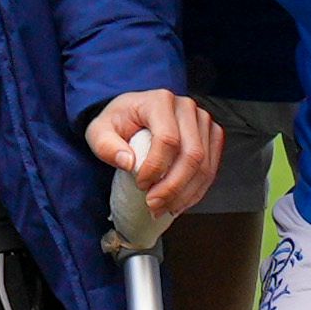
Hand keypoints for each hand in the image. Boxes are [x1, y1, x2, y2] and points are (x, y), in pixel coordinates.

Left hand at [82, 93, 223, 223]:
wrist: (132, 116)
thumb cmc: (118, 123)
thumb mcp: (99, 131)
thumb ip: (106, 146)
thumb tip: (129, 163)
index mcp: (160, 101)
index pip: (168, 139)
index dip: (156, 167)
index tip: (140, 185)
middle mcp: (186, 107)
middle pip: (191, 154)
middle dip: (173, 187)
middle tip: (154, 206)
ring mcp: (202, 121)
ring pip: (204, 165)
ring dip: (186, 194)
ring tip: (164, 209)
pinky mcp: (211, 135)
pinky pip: (211, 169)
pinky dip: (196, 191)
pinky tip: (178, 203)